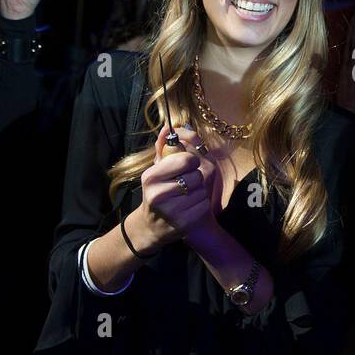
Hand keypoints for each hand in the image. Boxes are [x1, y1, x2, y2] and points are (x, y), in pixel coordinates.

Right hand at [134, 125, 224, 253]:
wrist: (154, 227)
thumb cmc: (158, 191)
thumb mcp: (157, 170)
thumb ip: (164, 148)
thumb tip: (169, 128)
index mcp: (150, 177)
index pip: (186, 159)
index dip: (190, 160)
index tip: (186, 165)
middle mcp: (159, 194)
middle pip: (196, 175)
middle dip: (195, 177)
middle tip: (185, 183)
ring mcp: (172, 211)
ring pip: (202, 190)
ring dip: (199, 190)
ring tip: (186, 195)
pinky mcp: (186, 223)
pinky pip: (204, 204)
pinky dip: (201, 204)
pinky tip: (190, 207)